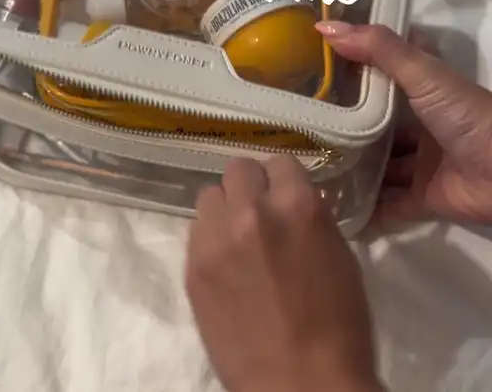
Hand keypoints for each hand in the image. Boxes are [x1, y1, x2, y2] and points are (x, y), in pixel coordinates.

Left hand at [185, 156, 383, 391]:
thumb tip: (290, 202)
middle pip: (238, 169)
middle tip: (259, 213)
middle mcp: (252, 211)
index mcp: (298, 205)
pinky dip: (209, 239)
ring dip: (225, 210)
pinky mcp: (192, 266)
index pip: (280, 161)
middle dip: (251, 187)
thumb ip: (309, 218)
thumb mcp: (338, 256)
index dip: (283, 180)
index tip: (284, 195)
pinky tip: (225, 265)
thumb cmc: (338, 327)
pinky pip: (196, 230)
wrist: (299, 385)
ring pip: (210, 195)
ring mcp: (216, 238)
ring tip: (237, 238)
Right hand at [316, 22, 491, 224]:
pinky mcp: (424, 198)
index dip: (350, 69)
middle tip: (297, 121)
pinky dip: (364, 205)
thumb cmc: (467, 115)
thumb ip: (378, 49)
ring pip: (378, 163)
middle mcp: (421, 124)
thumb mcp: (423, 74)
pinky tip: (329, 201)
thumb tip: (323, 26)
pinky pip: (388, 202)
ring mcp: (422, 163)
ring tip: (305, 162)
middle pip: (375, 121)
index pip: (382, 73)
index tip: (309, 67)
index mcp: (424, 90)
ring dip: (349, 164)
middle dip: (342, 122)